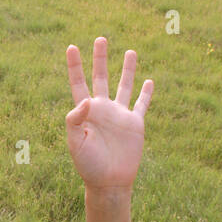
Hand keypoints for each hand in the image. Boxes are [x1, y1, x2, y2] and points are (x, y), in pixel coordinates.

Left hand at [65, 37, 152, 188]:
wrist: (109, 183)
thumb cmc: (88, 166)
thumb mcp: (76, 143)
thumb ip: (75, 121)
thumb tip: (85, 100)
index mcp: (86, 112)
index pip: (78, 83)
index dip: (75, 66)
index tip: (71, 47)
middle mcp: (102, 109)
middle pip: (101, 77)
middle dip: (100, 59)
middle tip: (100, 39)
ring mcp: (119, 115)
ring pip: (124, 86)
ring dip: (127, 69)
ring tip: (129, 51)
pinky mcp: (135, 124)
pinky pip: (141, 105)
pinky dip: (146, 93)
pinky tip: (149, 81)